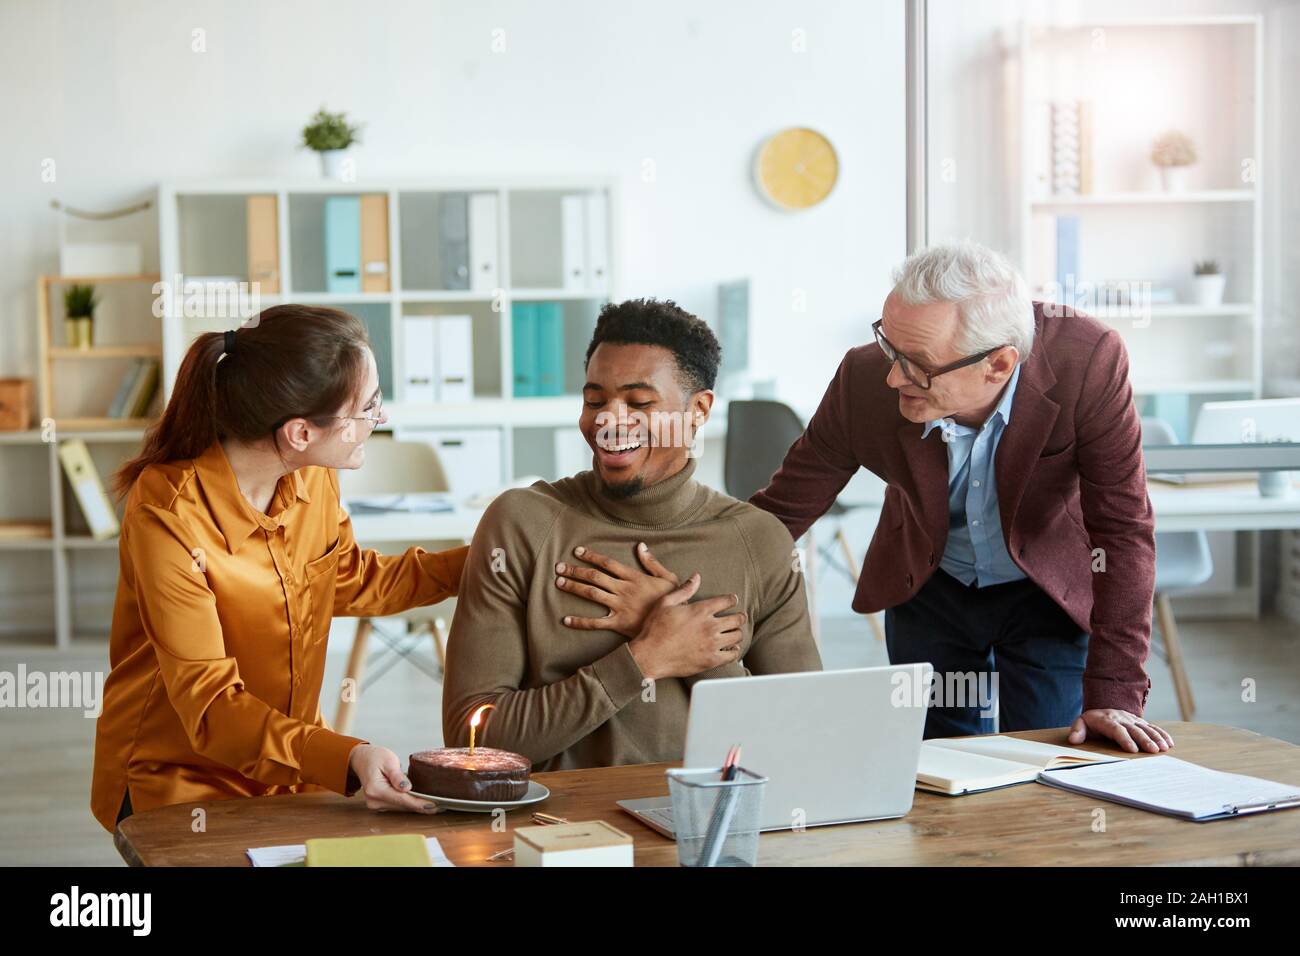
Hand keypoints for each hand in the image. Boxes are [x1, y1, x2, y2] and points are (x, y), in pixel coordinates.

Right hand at [348, 744, 441, 813]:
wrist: (362, 759)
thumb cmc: (375, 757)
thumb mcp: (388, 760)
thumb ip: (397, 776)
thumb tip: (406, 788)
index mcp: (375, 789)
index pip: (402, 799)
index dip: (418, 803)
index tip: (433, 805)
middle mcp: (374, 800)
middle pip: (403, 806)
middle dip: (421, 806)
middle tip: (441, 807)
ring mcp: (375, 804)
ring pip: (401, 808)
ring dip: (417, 806)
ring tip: (436, 806)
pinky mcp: (379, 804)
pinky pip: (398, 805)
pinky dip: (410, 804)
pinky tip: (423, 803)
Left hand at [555, 542, 682, 637]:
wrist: (674, 625)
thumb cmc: (673, 601)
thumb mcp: (668, 577)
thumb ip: (652, 562)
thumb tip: (641, 546)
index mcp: (634, 577)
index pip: (607, 563)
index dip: (591, 556)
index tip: (576, 551)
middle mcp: (623, 589)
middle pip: (594, 576)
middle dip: (575, 570)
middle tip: (559, 566)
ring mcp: (620, 606)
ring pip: (592, 594)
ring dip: (574, 587)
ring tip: (558, 582)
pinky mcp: (618, 623)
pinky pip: (595, 622)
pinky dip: (580, 621)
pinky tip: (565, 619)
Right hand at [627, 573, 746, 679]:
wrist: (650, 656)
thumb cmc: (655, 629)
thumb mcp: (665, 603)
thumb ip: (684, 589)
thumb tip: (696, 577)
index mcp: (700, 610)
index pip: (726, 601)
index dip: (732, 600)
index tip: (733, 600)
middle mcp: (709, 626)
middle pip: (737, 619)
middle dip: (740, 617)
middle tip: (740, 617)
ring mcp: (712, 644)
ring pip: (737, 636)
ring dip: (737, 633)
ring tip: (734, 632)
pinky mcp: (711, 661)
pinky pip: (732, 655)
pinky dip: (734, 651)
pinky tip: (730, 648)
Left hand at [1067, 710, 1173, 753]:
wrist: (1103, 709)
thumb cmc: (1092, 722)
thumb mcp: (1081, 723)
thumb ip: (1077, 730)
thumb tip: (1073, 740)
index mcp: (1106, 720)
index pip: (1116, 730)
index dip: (1124, 739)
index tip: (1132, 749)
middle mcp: (1121, 718)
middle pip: (1134, 729)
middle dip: (1144, 740)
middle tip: (1153, 751)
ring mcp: (1132, 719)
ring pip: (1146, 728)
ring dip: (1156, 737)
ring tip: (1163, 748)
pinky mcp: (1140, 721)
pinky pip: (1153, 727)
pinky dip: (1162, 734)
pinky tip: (1169, 743)